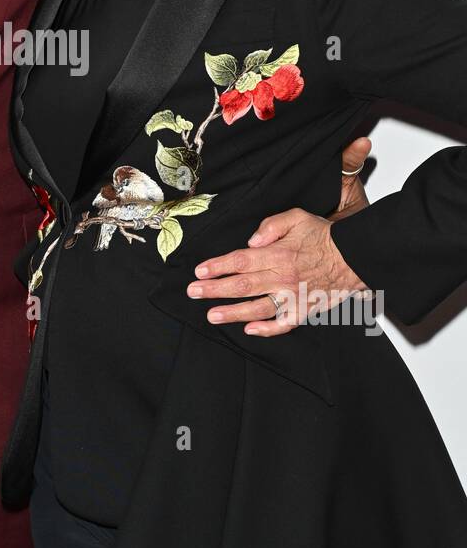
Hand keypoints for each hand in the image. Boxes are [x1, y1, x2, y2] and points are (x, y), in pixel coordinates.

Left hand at [186, 135, 372, 334]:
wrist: (355, 256)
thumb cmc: (325, 235)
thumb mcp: (297, 217)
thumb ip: (271, 225)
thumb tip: (250, 240)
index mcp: (278, 253)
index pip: (240, 260)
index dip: (217, 266)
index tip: (199, 271)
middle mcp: (282, 277)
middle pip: (242, 285)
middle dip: (214, 290)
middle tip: (193, 292)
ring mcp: (293, 296)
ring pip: (257, 307)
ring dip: (233, 313)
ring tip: (212, 315)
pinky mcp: (304, 310)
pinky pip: (283, 324)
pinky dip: (266, 329)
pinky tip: (250, 330)